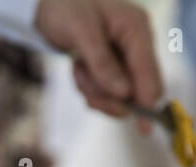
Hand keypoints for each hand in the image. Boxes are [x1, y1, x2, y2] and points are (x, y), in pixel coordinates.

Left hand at [35, 0, 162, 131]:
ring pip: (118, 95)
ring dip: (94, 91)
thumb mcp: (82, 32)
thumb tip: (124, 94)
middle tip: (90, 97)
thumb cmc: (66, 8)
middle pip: (137, 88)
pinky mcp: (112, 67)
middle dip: (110, 97)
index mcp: (136, 28)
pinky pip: (104, 91)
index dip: (147, 99)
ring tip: (78, 69)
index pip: (148, 70)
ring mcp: (125, 57)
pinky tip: (78, 69)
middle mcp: (136, 43)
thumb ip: (102, 63)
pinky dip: (88, 88)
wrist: (47, 4)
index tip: (145, 127)